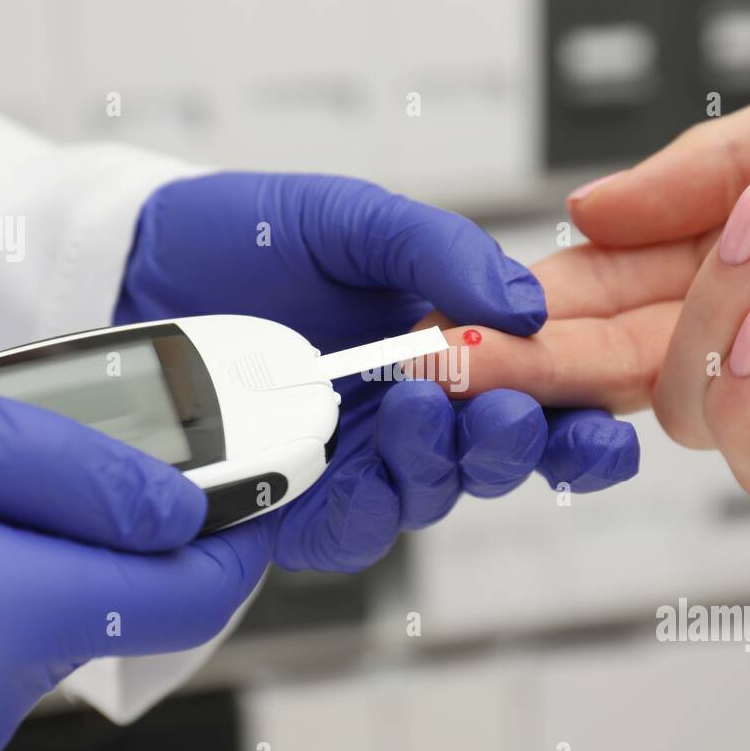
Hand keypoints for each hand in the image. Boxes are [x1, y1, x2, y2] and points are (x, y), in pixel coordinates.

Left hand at [114, 173, 639, 570]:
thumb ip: (442, 253)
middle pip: (497, 463)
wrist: (141, 261)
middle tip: (512, 411)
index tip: (608, 421)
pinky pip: (349, 529)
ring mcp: (358, 464)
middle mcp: (416, 419)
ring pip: (431, 497)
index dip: (584, 423)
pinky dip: (365, 506)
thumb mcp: (354, 221)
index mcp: (451, 353)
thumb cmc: (252, 237)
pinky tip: (360, 466)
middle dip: (518, 445)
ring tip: (418, 409)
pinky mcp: (295, 503)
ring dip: (440, 463)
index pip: (543, 400)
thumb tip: (531, 308)